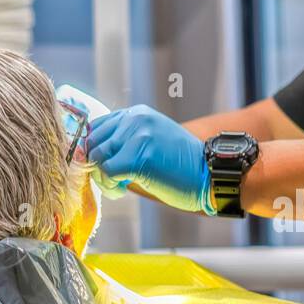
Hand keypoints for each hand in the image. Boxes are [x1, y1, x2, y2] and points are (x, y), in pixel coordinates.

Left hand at [87, 105, 214, 213]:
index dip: (94, 150)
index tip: (105, 166)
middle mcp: (135, 119)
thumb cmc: (182, 165)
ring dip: (103, 177)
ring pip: (98, 157)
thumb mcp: (153, 141)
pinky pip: (108, 172)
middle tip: (112, 180)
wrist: (209, 174)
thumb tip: (95, 156)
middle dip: (97, 165)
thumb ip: (127, 141)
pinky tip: (122, 190)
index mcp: (137, 114)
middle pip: (93, 142)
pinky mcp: (139, 157)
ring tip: (118, 186)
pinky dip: (111, 186)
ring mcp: (138, 136)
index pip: (97, 127)